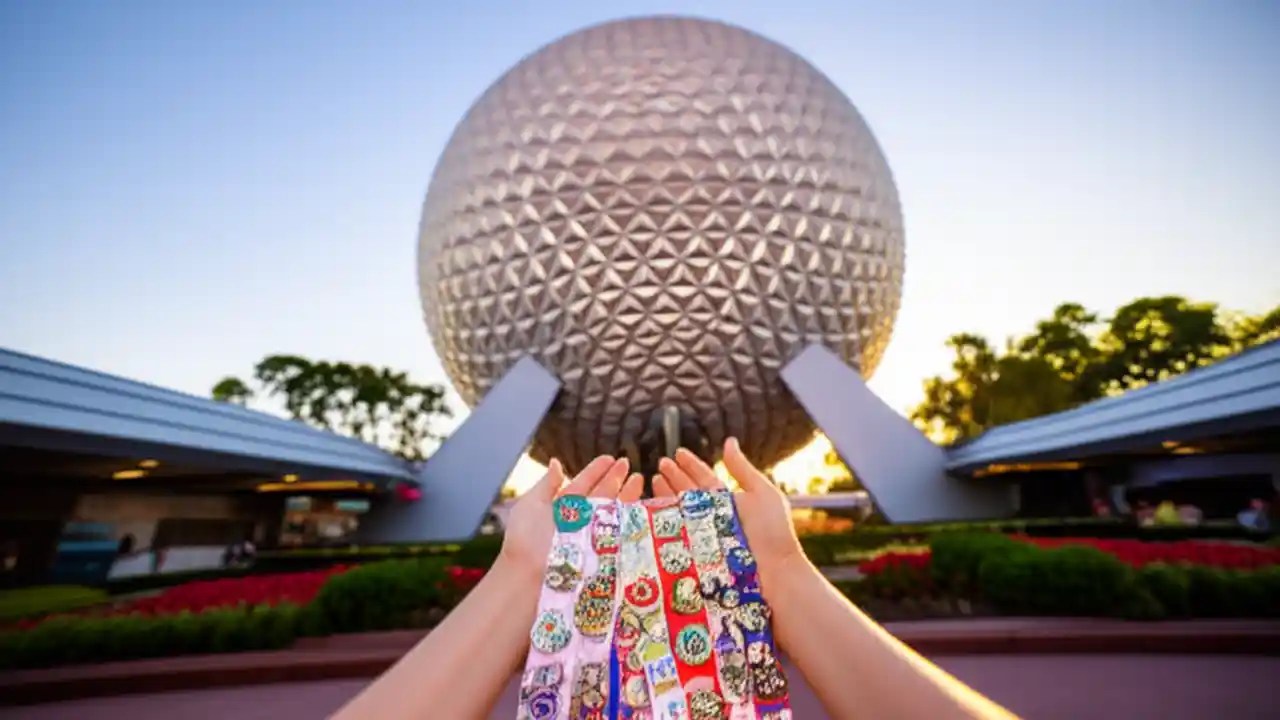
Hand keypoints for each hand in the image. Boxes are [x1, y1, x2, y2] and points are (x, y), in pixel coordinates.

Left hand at [498, 455, 643, 577]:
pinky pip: (621, 532)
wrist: (531, 576)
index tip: (609, 458)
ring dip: (627, 494)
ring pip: (613, 511)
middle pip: (601, 495)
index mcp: (561, 508)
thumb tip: (556, 463)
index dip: (596, 470)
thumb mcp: (531, 505)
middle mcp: (579, 521)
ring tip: (639, 479)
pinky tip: (643, 506)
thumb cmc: (526, 540)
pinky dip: (633, 518)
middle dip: (615, 479)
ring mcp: (592, 536)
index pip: (582, 484)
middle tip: (627, 463)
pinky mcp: (604, 551)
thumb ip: (547, 484)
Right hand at [655, 438, 805, 599]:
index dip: (692, 465)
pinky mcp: (693, 554)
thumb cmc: (773, 533)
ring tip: (653, 481)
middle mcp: (712, 517)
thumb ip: (742, 468)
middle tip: (660, 463)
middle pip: (688, 493)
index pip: (705, 479)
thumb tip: (729, 441)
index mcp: (728, 501)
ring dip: (665, 495)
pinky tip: (650, 509)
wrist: (774, 574)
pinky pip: (674, 535)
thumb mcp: (762, 494)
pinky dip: (661, 522)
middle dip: (674, 477)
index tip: (678, 452)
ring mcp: (702, 536)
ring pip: (678, 511)